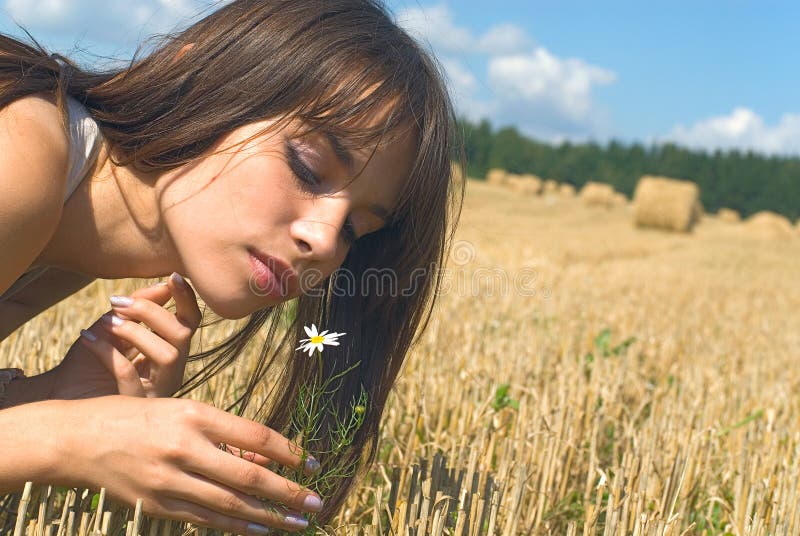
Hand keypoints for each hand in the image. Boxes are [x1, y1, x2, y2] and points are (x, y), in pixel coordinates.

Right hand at [38, 396, 322, 532]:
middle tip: (318, 502)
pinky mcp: (155, 504)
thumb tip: (267, 458)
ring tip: (298, 521)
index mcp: (194, 414)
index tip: (312, 463)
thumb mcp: (184, 410)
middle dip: (289, 492)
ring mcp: (168, 480)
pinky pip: (204, 519)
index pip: (256, 436)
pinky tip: (259, 529)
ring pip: (230, 504)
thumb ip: (226, 434)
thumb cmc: (138, 416)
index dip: (289, 452)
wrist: (78, 438)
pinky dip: (236, 526)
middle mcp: (183, 447)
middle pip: (248, 477)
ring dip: (270, 516)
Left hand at [52, 273, 200, 398]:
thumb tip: (166, 283)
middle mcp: (169, 373)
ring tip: (106, 323)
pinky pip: (130, 374)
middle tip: (120, 303)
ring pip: (167, 355)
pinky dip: (108, 352)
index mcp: (169, 352)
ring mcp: (155, 392)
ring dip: (136, 332)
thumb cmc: (86, 364)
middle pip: (183, 336)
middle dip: (152, 312)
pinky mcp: (133, 406)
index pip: (190, 323)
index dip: (187, 300)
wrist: (58, 398)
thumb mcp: (113, 327)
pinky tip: (86, 339)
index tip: (173, 276)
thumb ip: (140, 306)